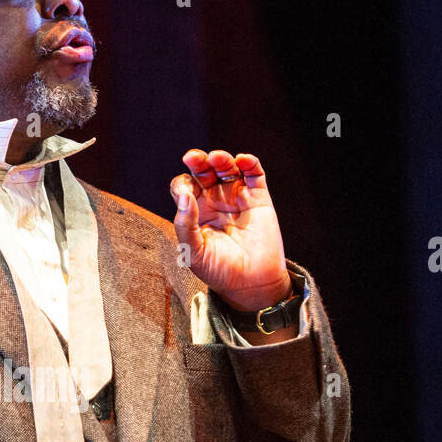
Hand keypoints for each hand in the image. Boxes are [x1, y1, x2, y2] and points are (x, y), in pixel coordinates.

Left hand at [171, 149, 291, 310]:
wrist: (251, 284)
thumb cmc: (219, 271)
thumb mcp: (193, 252)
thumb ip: (185, 225)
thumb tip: (184, 195)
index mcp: (195, 212)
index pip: (184, 187)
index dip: (182, 185)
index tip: (184, 193)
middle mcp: (215, 201)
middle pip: (203, 172)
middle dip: (197, 162)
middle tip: (193, 157)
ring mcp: (237, 197)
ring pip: (227, 168)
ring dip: (221, 159)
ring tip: (217, 158)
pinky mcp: (259, 198)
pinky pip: (254, 174)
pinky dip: (249, 163)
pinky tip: (242, 160)